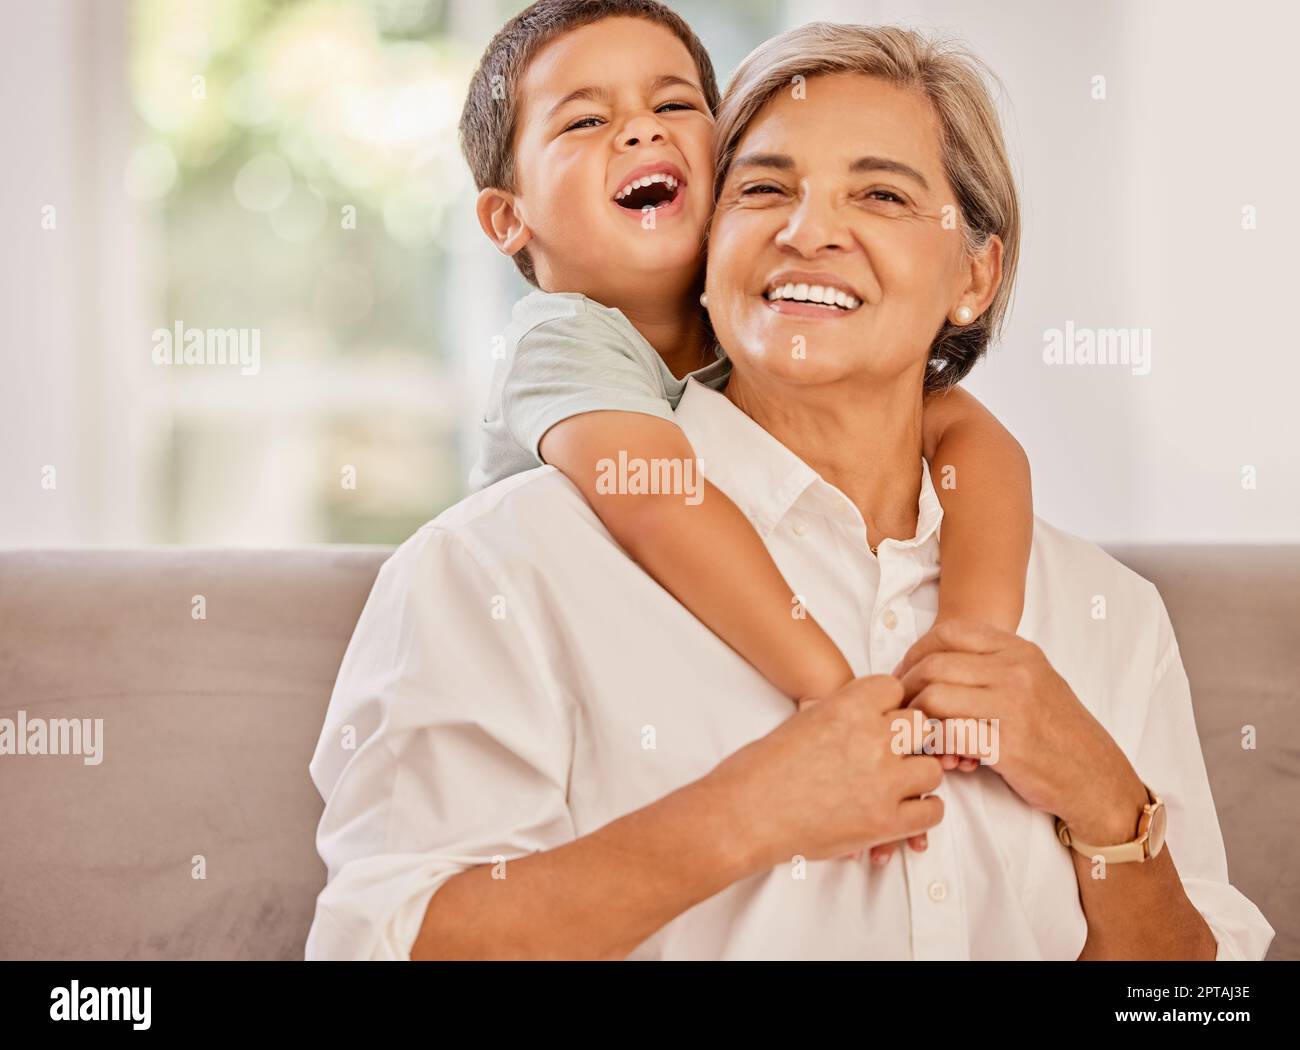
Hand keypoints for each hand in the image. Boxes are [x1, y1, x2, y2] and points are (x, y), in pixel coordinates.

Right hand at [714, 676, 946, 868]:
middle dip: (906, 740)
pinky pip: (932, 812)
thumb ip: (841, 717)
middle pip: (919, 726)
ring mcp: (882, 781)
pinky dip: (921, 813)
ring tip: (895, 787)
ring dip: (917, 777)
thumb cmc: (759, 770)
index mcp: (847, 707)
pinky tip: (901, 812)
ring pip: (932, 769)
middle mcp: (871, 738)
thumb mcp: (802, 722)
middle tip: (888, 756)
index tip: (878, 721)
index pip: (895, 689)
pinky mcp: (885, 822)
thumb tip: (863, 720)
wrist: (742, 815)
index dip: (888, 706)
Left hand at [891, 619, 1146, 842]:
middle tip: (900, 708)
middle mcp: (1017, 671)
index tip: (906, 674)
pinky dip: (934, 744)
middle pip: (934, 664)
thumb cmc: (1057, 733)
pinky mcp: (1008, 745)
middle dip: (907, 687)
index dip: (916, 652)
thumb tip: (932, 662)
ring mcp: (1014, 706)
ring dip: (915, 717)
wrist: (1097, 779)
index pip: (949, 631)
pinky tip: (939, 754)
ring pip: (935, 697)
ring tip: (916, 732)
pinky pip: (949, 734)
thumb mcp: (1034, 681)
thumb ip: (992, 665)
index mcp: (1019, 651)